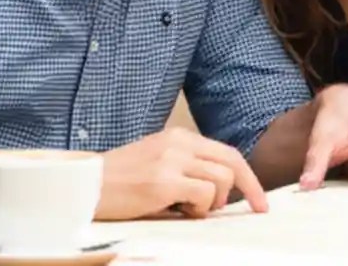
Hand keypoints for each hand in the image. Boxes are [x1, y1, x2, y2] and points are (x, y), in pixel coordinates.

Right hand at [97, 128, 267, 218]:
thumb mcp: (159, 163)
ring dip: (212, 202)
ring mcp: (172, 160)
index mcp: (179, 137)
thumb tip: (224, 190)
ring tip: (187, 207)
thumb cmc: (121, 181)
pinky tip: (178, 210)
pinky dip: (199, 207)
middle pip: (232, 164)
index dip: (249, 178)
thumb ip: (189, 168)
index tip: (261, 202)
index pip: (228, 153)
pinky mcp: (164, 181)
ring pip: (221, 181)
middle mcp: (179, 143)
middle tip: (240, 211)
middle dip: (245, 191)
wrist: (86, 185)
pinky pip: (203, 194)